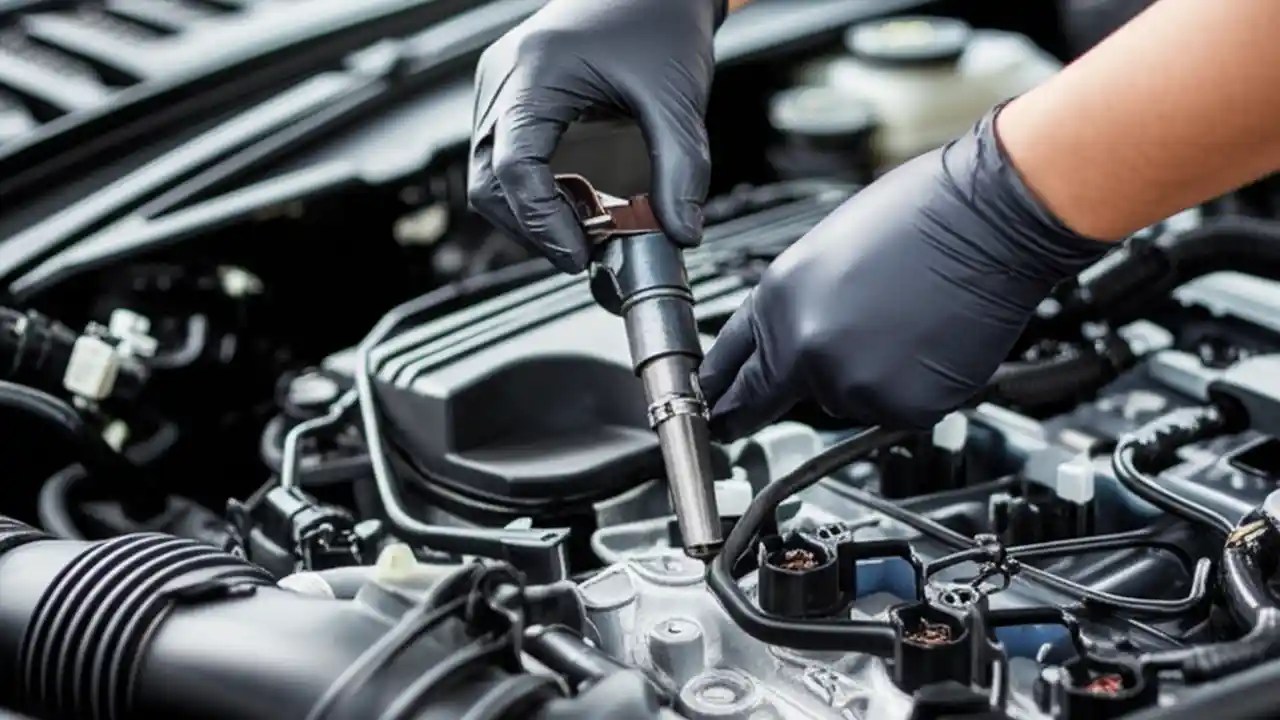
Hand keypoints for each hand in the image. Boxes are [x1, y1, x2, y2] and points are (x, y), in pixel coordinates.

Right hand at [468, 0, 722, 272]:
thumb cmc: (660, 20)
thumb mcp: (678, 97)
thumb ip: (681, 168)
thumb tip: (681, 232)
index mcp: (536, 71)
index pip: (513, 166)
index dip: (542, 222)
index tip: (580, 254)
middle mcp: (503, 77)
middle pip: (488, 181)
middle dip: (532, 229)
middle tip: (584, 253)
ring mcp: (498, 86)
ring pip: (487, 176)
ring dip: (530, 215)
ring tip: (584, 230)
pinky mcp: (508, 95)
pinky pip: (500, 158)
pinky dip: (532, 191)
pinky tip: (574, 203)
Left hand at [699, 110, 1110, 439]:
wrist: (990, 218)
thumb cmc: (918, 216)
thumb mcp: (822, 253)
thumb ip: (791, 309)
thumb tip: (779, 345)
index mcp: (777, 305)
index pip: (730, 377)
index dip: (722, 400)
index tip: (717, 417)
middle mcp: (809, 353)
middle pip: (791, 393)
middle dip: (814, 371)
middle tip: (858, 332)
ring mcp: (857, 386)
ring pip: (846, 401)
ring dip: (867, 374)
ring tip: (900, 319)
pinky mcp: (905, 408)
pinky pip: (893, 410)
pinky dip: (909, 385)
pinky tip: (923, 340)